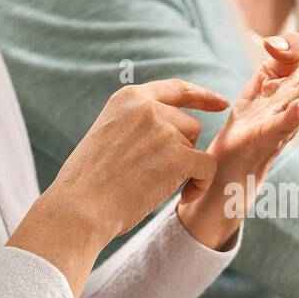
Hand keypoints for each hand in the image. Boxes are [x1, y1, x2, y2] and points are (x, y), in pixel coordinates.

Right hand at [10, 80, 228, 293]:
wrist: (79, 208)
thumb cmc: (88, 182)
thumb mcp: (107, 135)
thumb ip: (138, 125)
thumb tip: (177, 132)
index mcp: (128, 98)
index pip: (176, 89)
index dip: (201, 96)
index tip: (220, 103)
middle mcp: (147, 107)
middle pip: (189, 125)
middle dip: (182, 150)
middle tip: (156, 175)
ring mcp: (163, 130)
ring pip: (195, 148)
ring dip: (186, 169)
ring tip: (157, 187)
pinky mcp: (177, 156)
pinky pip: (207, 166)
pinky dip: (202, 184)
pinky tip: (185, 196)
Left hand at [177, 7, 298, 248]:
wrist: (231, 165)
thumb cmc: (252, 125)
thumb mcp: (262, 84)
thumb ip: (278, 61)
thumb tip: (278, 41)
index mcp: (297, 88)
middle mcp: (298, 104)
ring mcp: (285, 123)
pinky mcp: (266, 141)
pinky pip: (282, 128)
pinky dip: (292, 117)